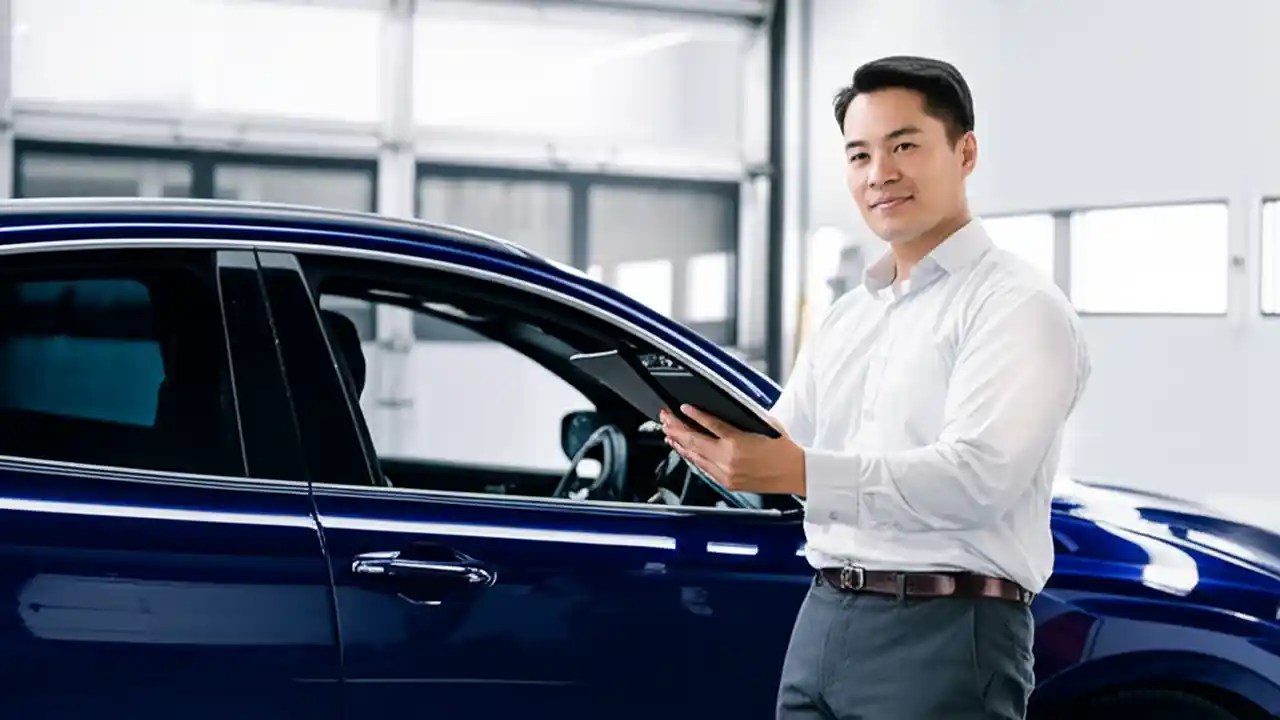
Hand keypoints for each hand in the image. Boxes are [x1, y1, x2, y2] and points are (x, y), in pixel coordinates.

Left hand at [659, 405, 804, 494]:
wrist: (795, 473)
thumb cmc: (783, 448)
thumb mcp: (765, 425)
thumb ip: (743, 419)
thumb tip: (726, 411)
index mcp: (739, 442)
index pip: (710, 424)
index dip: (694, 415)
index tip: (682, 408)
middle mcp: (729, 459)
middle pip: (695, 441)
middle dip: (677, 428)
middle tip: (665, 418)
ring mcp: (726, 472)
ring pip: (695, 456)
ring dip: (679, 443)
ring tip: (668, 432)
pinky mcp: (727, 482)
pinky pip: (702, 467)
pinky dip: (691, 457)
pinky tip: (683, 449)